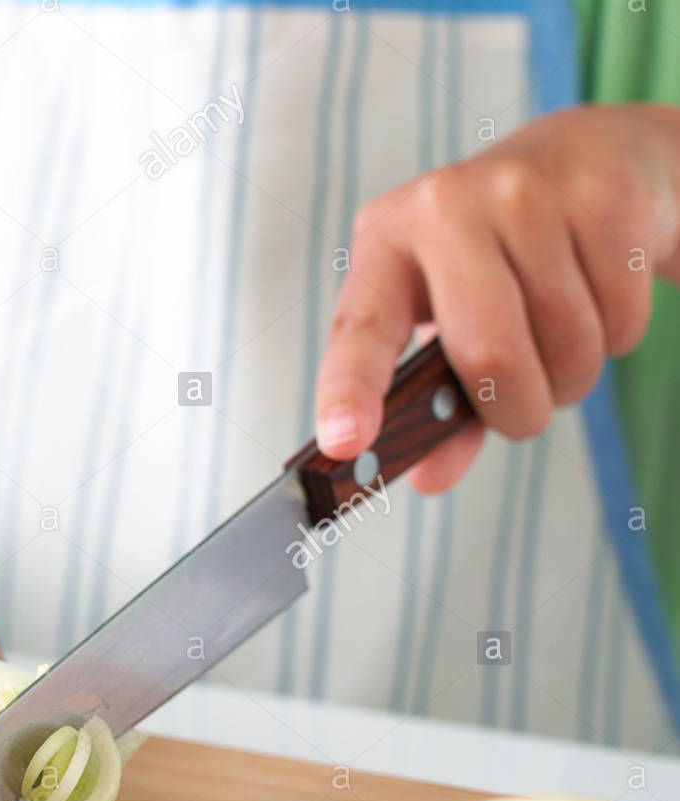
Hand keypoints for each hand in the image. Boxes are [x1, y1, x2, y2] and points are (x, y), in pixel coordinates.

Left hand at [314, 104, 679, 491]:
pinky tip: (599, 294)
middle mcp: (445, 207)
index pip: (362, 330)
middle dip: (517, 412)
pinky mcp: (602, 195)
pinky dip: (618, 336)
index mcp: (387, 245)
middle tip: (525, 409)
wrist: (590, 157)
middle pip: (489, 357)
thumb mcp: (448, 323)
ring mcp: (525, 192)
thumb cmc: (498, 261)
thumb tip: (430, 479)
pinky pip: (621, 320)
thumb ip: (435, 409)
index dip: (350, 390)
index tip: (344, 442)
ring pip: (566, 347)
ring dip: (572, 377)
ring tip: (560, 336)